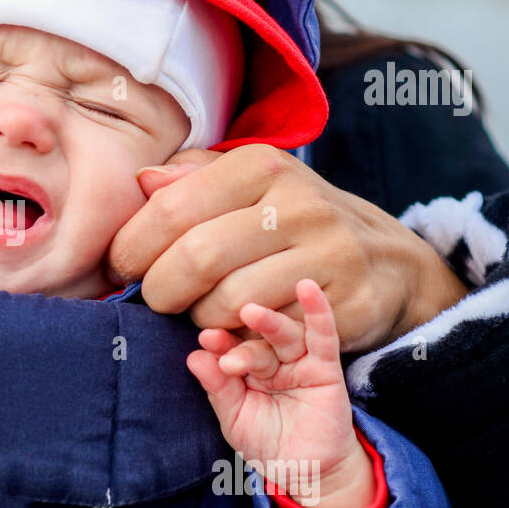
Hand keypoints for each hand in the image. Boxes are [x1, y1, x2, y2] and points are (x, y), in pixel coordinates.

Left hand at [107, 143, 469, 352]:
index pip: (170, 210)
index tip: (123, 267)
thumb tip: (142, 182)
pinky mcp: (346, 301)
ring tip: (200, 312)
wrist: (385, 261)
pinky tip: (234, 332)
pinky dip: (239, 342)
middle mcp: (297, 202)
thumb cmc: (289, 221)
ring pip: (229, 302)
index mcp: (260, 165)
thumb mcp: (245, 186)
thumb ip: (190, 180)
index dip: (133, 247)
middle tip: (155, 300)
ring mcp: (328, 251)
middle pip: (195, 259)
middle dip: (160, 290)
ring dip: (200, 319)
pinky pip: (269, 335)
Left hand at [186, 279, 372, 507]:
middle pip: (255, 341)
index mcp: (246, 369)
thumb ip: (218, 389)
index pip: (230, 348)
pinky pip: (323, 337)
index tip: (205, 339)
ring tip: (251, 313)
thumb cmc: (267, 444)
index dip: (218, 343)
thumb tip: (194, 356)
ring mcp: (299, 362)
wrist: (305, 473)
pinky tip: (308, 288)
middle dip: (239, 343)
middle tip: (219, 342)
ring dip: (268, 322)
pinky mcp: (326, 369)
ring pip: (284, 335)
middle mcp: (272, 360)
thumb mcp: (235, 419)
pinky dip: (318, 312)